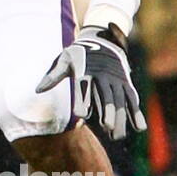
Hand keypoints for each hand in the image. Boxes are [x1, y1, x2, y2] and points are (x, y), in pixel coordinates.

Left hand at [36, 25, 145, 139]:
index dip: (82, 100)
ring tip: (117, 136)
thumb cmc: (79, 54)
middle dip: (107, 111)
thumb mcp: (64, 60)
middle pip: (106, 95)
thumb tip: (37, 90)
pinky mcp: (126, 84)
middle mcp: (103, 76)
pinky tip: (139, 129)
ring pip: (121, 100)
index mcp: (85, 71)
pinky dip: (136, 113)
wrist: (103, 40)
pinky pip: (133, 100)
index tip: (80, 115)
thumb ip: (53, 76)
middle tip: (107, 127)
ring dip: (121, 118)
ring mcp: (117, 81)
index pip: (84, 87)